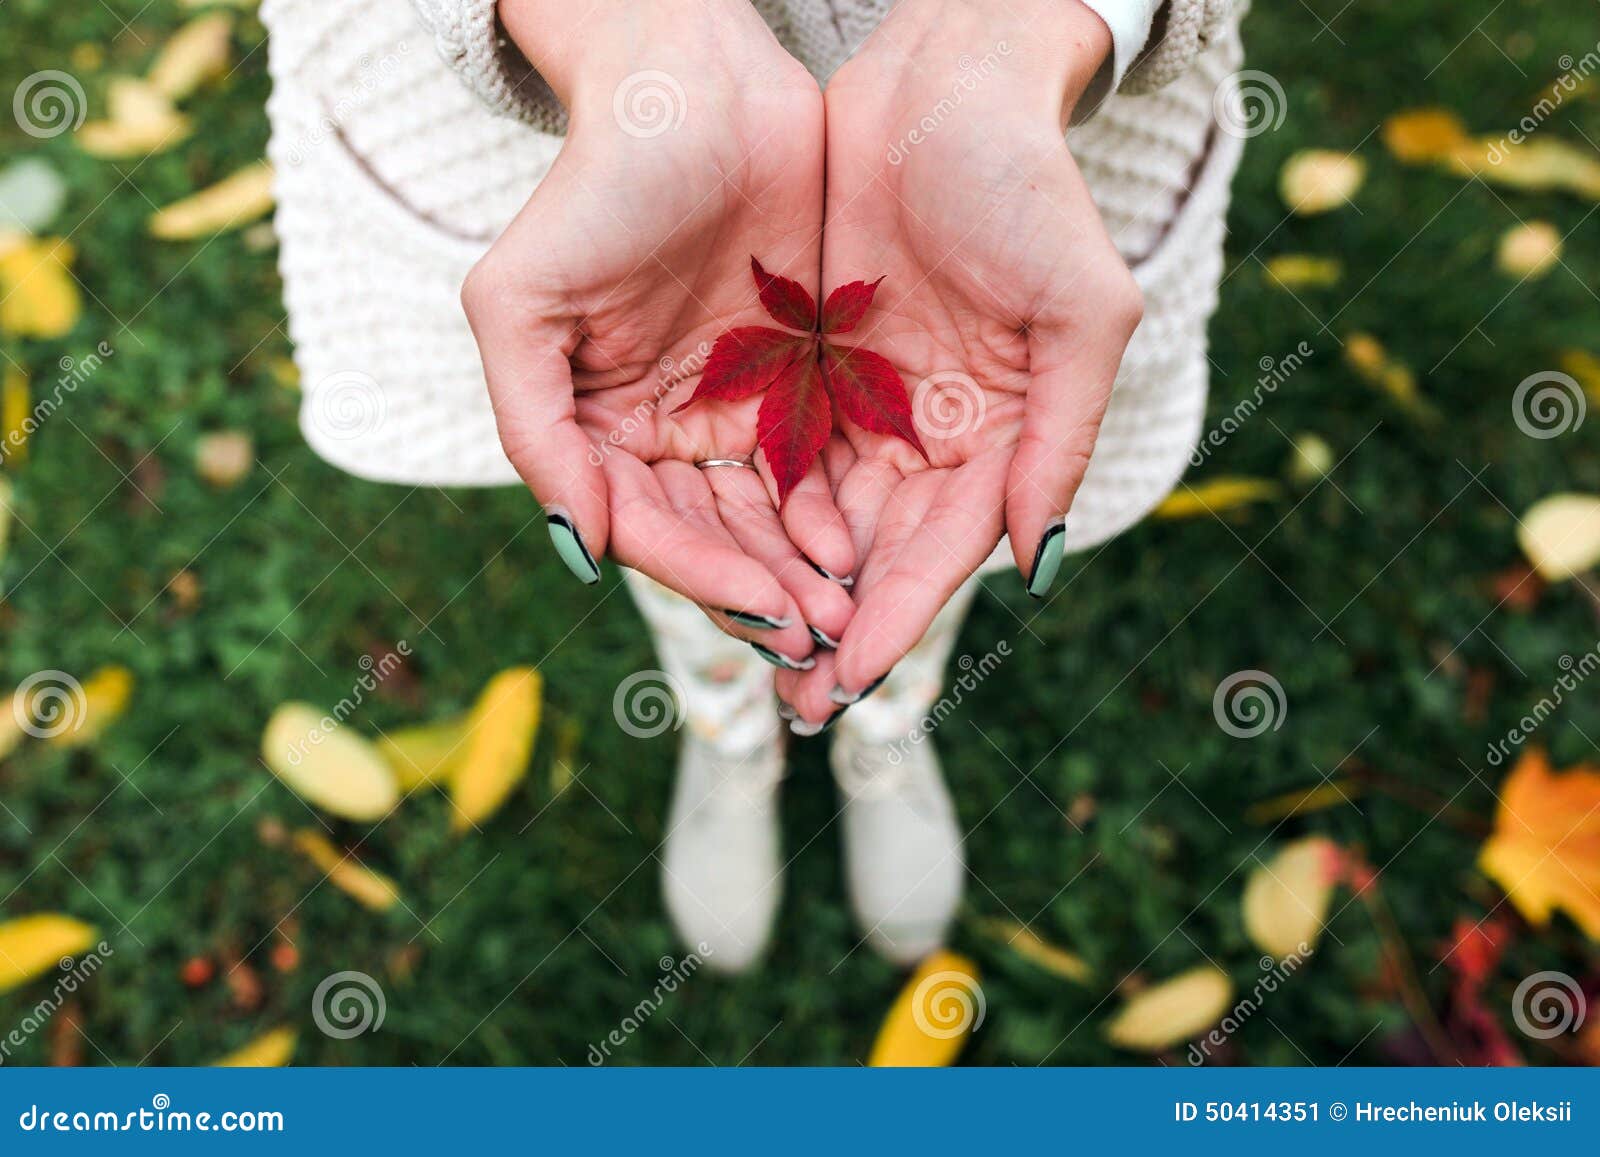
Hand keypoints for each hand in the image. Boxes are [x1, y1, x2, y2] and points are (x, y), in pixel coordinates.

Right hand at [462, 0, 854, 665]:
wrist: (697, 91)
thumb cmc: (596, 186)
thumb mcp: (522, 301)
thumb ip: (533, 425)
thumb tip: (579, 544)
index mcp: (597, 431)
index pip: (647, 529)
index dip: (703, 574)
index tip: (766, 607)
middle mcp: (665, 436)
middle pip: (715, 540)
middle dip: (766, 592)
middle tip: (823, 639)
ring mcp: (736, 413)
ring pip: (772, 520)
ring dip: (808, 573)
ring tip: (855, 614)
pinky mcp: (800, 384)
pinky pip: (823, 466)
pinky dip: (843, 513)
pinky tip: (873, 546)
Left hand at [777, 0, 1143, 721]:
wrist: (945, 83)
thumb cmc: (1027, 186)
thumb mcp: (1078, 308)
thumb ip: (1060, 435)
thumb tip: (1036, 560)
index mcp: (1001, 433)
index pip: (945, 548)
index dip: (901, 616)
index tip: (851, 679)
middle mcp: (936, 434)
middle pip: (881, 554)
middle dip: (839, 628)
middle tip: (793, 705)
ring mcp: (872, 402)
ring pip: (825, 518)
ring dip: (791, 586)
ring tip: (751, 654)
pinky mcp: (816, 364)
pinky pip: (781, 453)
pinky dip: (757, 509)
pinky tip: (723, 556)